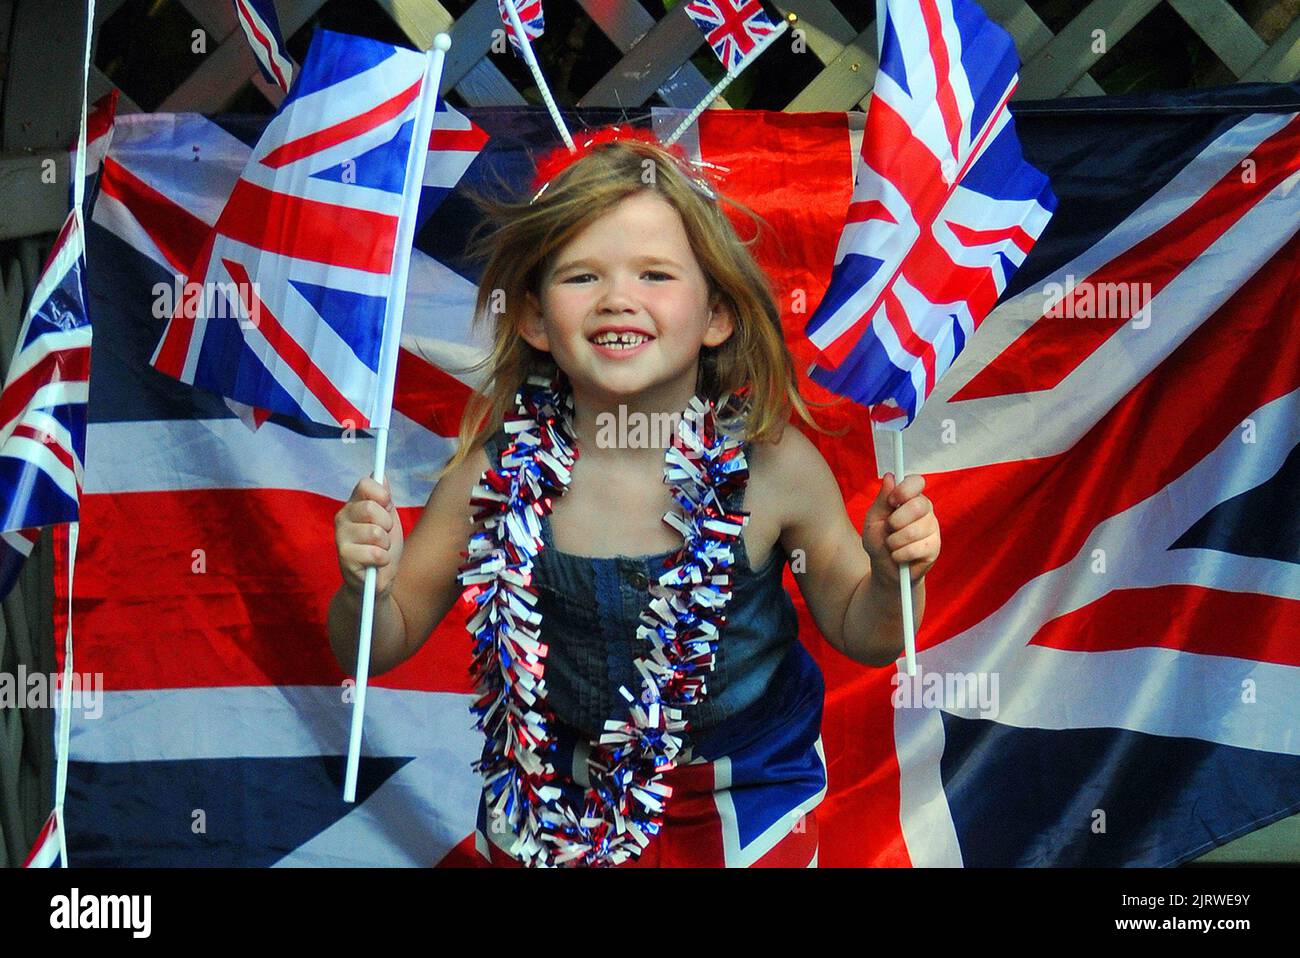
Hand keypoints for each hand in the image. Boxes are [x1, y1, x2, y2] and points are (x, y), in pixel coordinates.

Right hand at [334, 476, 404, 597]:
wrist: (378, 580)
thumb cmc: (383, 548)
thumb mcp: (389, 520)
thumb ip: (384, 498)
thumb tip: (381, 475)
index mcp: (354, 505)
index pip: (365, 484)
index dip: (382, 494)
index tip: (387, 505)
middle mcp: (343, 517)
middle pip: (372, 508)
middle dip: (387, 525)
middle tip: (384, 536)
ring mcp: (341, 537)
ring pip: (376, 533)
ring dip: (386, 545)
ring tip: (379, 551)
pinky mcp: (344, 557)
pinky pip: (375, 553)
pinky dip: (383, 560)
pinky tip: (376, 564)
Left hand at [862, 472, 939, 586]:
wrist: (884, 568)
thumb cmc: (879, 540)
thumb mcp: (874, 518)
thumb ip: (882, 499)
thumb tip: (890, 477)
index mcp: (910, 498)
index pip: (917, 482)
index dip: (904, 490)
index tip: (892, 502)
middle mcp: (925, 510)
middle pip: (918, 506)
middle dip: (895, 521)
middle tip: (889, 528)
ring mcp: (932, 529)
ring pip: (913, 531)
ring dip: (894, 541)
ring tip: (892, 545)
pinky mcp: (934, 548)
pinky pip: (915, 549)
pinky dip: (899, 555)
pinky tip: (899, 556)